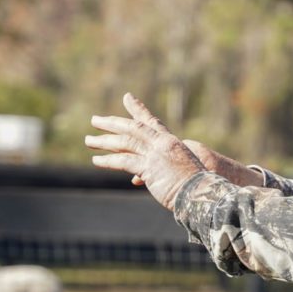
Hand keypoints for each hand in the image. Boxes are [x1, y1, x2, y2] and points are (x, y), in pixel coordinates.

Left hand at [86, 93, 205, 209]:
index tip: (127, 98)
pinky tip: (96, 160)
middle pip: (133, 128)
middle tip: (95, 120)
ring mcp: (156, 155)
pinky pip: (124, 161)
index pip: (151, 122)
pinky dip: (108, 161)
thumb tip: (137, 178)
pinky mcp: (149, 168)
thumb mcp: (180, 172)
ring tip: (88, 141)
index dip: (138, 109)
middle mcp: (162, 144)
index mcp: (172, 142)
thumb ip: (159, 169)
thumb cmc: (197, 187)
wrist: (204, 193)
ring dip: (104, 141)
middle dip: (112, 123)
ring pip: (125, 142)